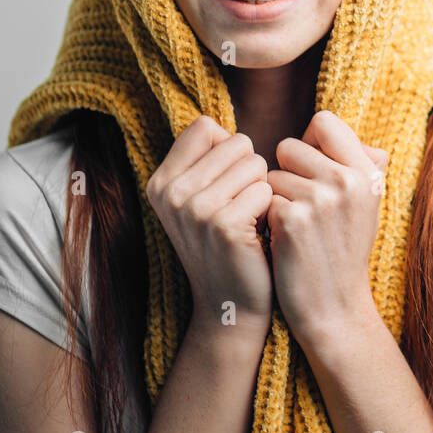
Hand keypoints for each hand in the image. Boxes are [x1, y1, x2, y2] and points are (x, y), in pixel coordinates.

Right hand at [146, 116, 273, 345]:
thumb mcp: (200, 201)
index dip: (229, 149)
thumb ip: (207, 162)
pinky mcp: (223, 225)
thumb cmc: (229, 243)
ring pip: (255, 163)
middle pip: (236, 142)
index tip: (228, 184)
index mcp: (161, 181)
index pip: (205, 127)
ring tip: (248, 221)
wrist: (232, 305)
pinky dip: (271, 209)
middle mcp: (170, 193)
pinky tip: (258, 234)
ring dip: (263, 189)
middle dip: (250, 171)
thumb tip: (228, 130)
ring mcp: (194, 210)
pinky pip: (267, 189)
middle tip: (241, 208)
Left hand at [266, 110, 388, 347]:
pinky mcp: (291, 219)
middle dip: (287, 173)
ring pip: (271, 175)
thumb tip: (354, 138)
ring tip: (296, 228)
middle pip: (289, 146)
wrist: (335, 307)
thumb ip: (360, 167)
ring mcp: (319, 199)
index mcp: (367, 172)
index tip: (310, 168)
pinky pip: (262, 200)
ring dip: (275, 198)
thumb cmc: (344, 251)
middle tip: (301, 206)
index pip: (324, 121)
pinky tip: (285, 242)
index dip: (309, 142)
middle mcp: (346, 180)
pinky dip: (268, 220)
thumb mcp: (366, 206)